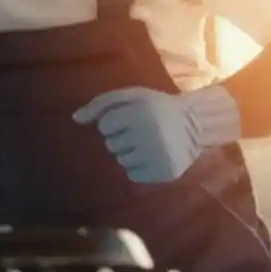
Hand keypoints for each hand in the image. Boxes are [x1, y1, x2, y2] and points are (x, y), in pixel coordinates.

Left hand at [73, 85, 240, 183]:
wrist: (195, 123)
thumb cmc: (156, 107)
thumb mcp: (130, 96)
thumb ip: (100, 104)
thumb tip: (75, 119)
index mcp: (140, 113)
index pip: (104, 126)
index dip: (113, 123)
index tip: (129, 119)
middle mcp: (150, 136)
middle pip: (111, 145)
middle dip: (120, 138)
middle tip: (140, 131)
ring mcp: (159, 156)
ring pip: (121, 161)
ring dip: (128, 153)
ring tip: (146, 143)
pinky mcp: (165, 173)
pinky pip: (133, 175)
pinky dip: (138, 168)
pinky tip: (151, 156)